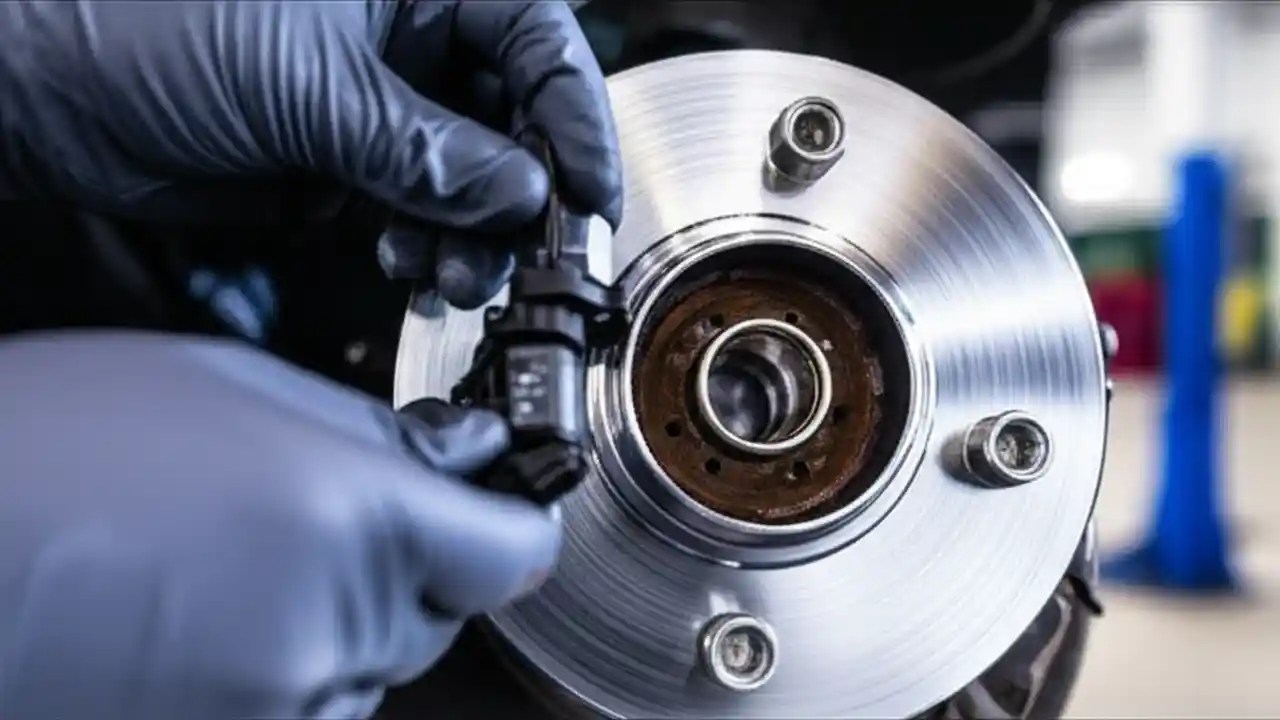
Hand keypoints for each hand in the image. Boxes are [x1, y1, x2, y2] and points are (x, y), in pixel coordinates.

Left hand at [0, 0, 621, 307]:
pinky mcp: (344, 159)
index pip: (536, 40)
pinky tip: (411, 263)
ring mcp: (376, 100)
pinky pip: (417, 209)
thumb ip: (424, 148)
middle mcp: (405, 36)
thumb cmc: (147, 25)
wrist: (49, 91)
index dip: (573, 119)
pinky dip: (426, 244)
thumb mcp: (308, 85)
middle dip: (523, 193)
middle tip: (523, 251)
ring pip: (469, 175)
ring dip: (474, 233)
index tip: (587, 193)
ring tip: (457, 272)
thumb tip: (519, 191)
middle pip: (513, 117)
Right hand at [0, 331, 559, 719]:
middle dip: (398, 572)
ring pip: (367, 670)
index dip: (505, 527)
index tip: (493, 514)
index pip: (513, 553)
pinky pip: (301, 709)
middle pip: (437, 614)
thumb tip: (452, 458)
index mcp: (350, 517)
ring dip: (329, 630)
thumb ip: (364, 431)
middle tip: (298, 524)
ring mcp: (273, 706)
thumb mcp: (228, 385)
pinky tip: (193, 626)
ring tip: (220, 574)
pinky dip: (274, 675)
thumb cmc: (46, 447)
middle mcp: (329, 628)